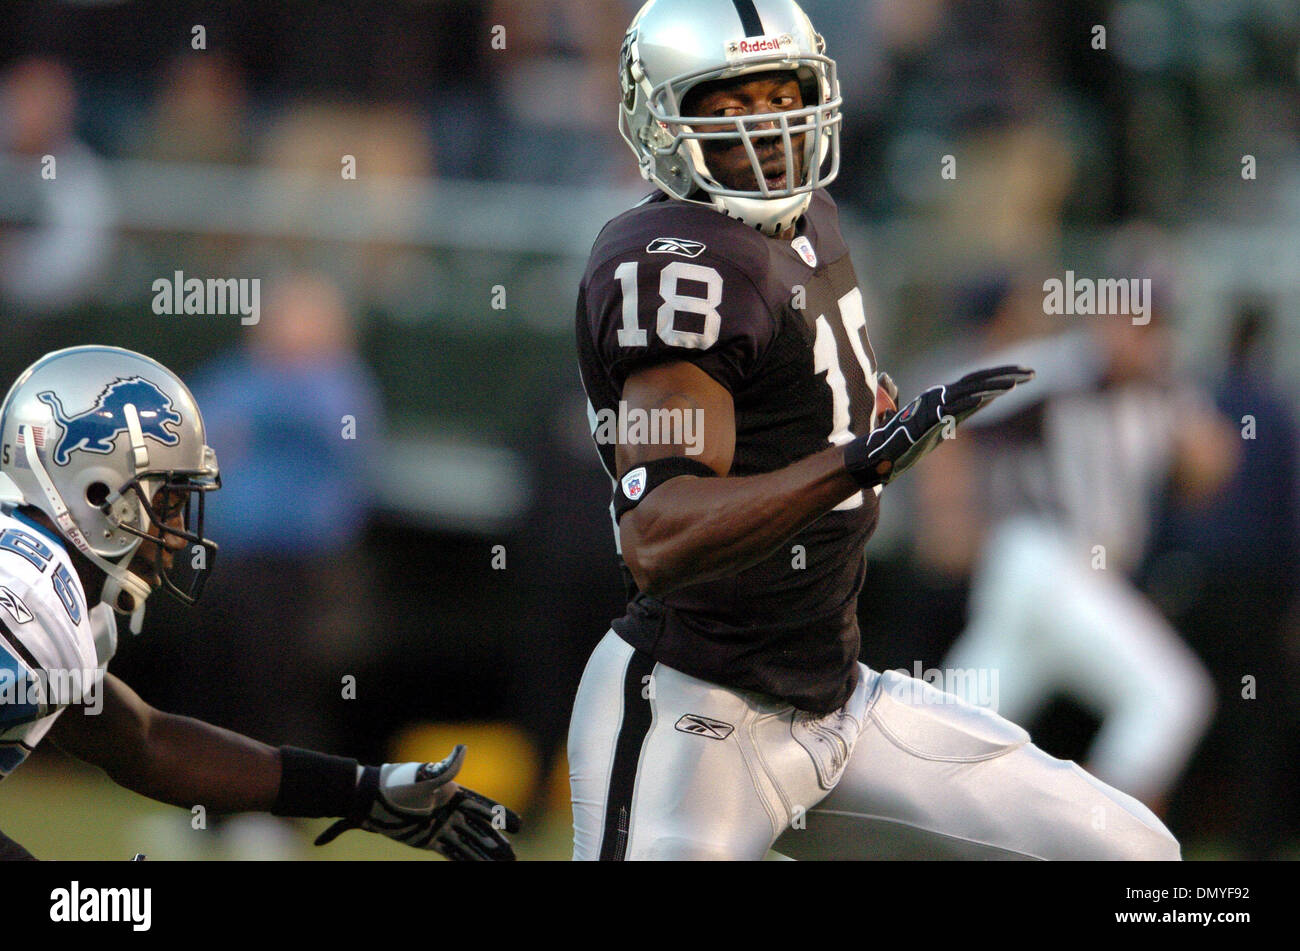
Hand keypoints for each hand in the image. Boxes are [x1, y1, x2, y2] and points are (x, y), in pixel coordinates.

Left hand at [314, 745, 521, 859]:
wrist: (372, 799)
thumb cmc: (398, 783)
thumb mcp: (422, 776)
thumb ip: (444, 768)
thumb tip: (462, 748)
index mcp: (454, 793)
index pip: (483, 807)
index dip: (501, 816)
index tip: (518, 825)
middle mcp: (451, 810)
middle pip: (480, 830)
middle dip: (496, 843)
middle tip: (513, 856)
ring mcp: (441, 826)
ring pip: (468, 843)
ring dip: (484, 854)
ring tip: (502, 864)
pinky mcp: (429, 839)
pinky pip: (452, 852)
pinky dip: (465, 859)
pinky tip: (479, 865)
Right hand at [844, 365, 1033, 487]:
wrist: (882, 454)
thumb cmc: (904, 441)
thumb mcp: (934, 423)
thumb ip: (955, 408)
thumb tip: (973, 396)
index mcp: (943, 397)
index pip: (976, 380)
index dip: (1000, 373)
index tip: (1025, 372)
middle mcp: (939, 397)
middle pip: (977, 381)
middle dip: (1005, 375)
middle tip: (1031, 372)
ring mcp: (932, 408)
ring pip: (967, 393)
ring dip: (992, 388)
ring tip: (1016, 384)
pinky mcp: (926, 421)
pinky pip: (949, 410)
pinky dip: (967, 403)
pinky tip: (985, 399)